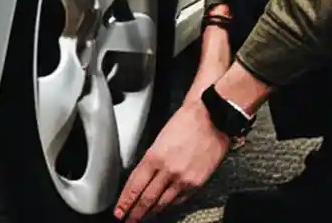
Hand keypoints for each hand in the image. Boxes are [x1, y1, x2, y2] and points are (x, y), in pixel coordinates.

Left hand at [113, 97, 230, 220]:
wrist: (211, 119)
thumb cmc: (186, 123)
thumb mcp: (159, 139)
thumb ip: (151, 160)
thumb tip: (143, 178)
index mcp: (154, 157)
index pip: (134, 186)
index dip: (125, 202)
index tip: (119, 211)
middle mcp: (168, 170)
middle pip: (147, 199)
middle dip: (135, 212)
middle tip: (128, 220)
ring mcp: (183, 179)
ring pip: (163, 203)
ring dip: (151, 212)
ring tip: (143, 217)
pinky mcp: (197, 183)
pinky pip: (180, 200)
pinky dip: (170, 205)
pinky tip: (164, 207)